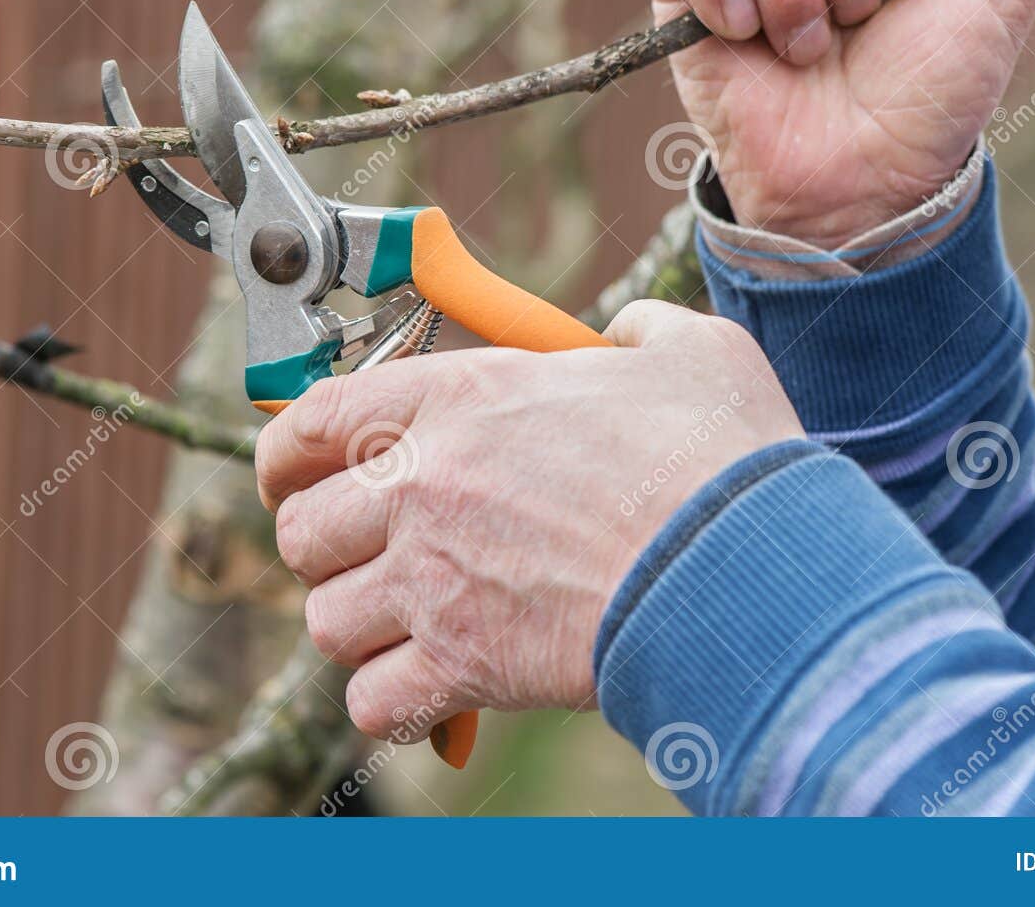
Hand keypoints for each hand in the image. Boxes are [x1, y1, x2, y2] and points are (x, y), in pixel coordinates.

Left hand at [254, 301, 800, 740]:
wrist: (747, 565)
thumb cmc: (722, 457)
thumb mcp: (687, 352)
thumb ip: (637, 333)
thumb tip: (624, 337)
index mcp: (460, 399)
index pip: (313, 420)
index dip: (287, 453)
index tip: (291, 474)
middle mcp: (425, 485)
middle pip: (301, 531)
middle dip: (325, 549)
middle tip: (366, 555)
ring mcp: (435, 580)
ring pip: (327, 621)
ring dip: (359, 627)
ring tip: (406, 622)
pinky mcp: (464, 665)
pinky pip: (374, 701)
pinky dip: (395, 701)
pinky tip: (434, 685)